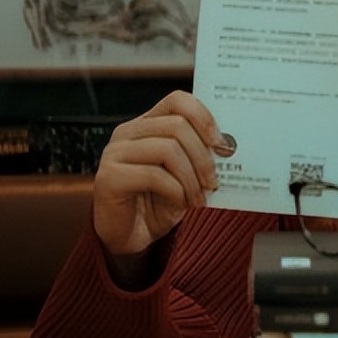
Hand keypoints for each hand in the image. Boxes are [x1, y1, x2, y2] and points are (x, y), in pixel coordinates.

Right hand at [92, 90, 230, 256]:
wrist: (131, 237)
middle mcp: (128, 133)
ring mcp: (114, 153)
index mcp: (148, 124)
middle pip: (177, 126)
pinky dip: (176, 191)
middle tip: (214, 182)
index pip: (178, 101)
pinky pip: (153, 175)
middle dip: (203, 157)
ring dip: (191, 178)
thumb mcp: (186, 174)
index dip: (204, 117)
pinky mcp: (108, 178)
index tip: (222, 144)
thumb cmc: (160, 202)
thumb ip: (200, 155)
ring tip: (200, 198)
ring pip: (168, 149)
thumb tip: (229, 147)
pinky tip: (183, 204)